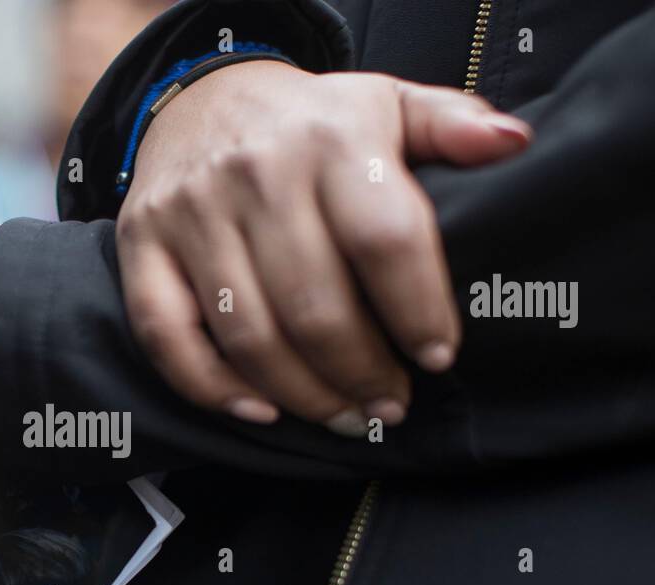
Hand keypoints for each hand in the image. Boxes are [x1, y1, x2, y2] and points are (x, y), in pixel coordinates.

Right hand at [116, 61, 532, 432]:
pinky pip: (167, 335)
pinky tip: (259, 408)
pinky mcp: (142, 246)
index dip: (418, 311)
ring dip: (302, 394)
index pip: (385, 240)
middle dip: (362, 374)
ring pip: (248, 334)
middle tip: (389, 407)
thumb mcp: (387, 105)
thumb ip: (451, 126)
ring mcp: (191, 213)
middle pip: (315, 306)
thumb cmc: (309, 124)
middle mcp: (256, 174)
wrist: (200, 99)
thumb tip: (512, 146)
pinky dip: (211, 387)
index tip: (437, 356)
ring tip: (341, 416)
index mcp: (331, 139)